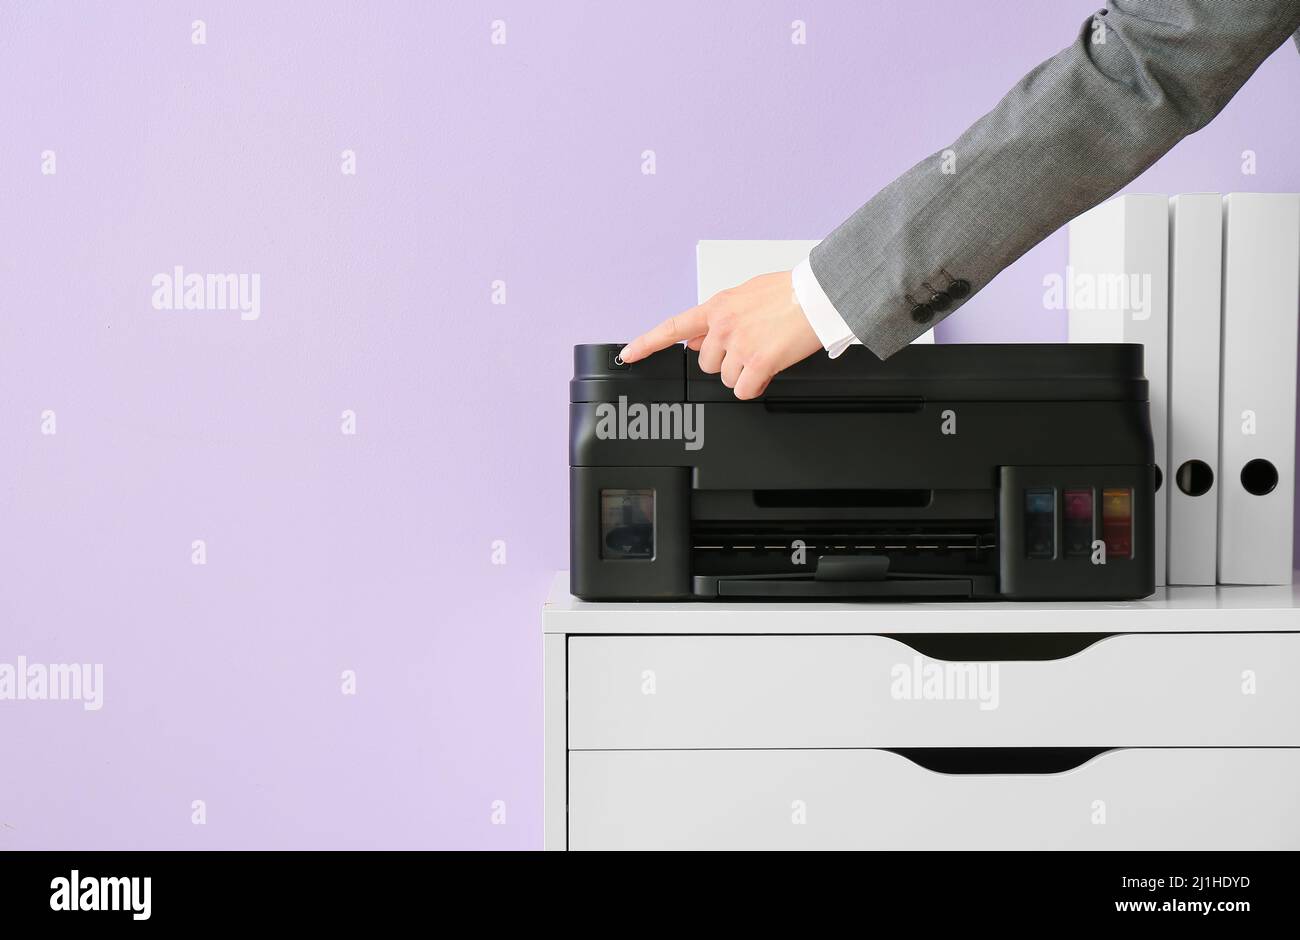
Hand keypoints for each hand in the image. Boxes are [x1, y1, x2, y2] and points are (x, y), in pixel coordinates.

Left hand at [619, 271, 822, 399]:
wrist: (819, 294)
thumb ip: (719, 317)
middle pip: (706, 364)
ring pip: (726, 378)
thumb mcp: (745, 294)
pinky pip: (744, 390)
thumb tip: (698, 339)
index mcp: (717, 307)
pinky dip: (755, 386)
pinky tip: (768, 371)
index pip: (673, 328)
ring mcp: (739, 345)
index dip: (647, 343)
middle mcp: (723, 326)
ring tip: (765, 352)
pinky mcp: (758, 362)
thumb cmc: (790, 292)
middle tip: (750, 348)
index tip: (629, 354)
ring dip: (744, 374)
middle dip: (725, 362)